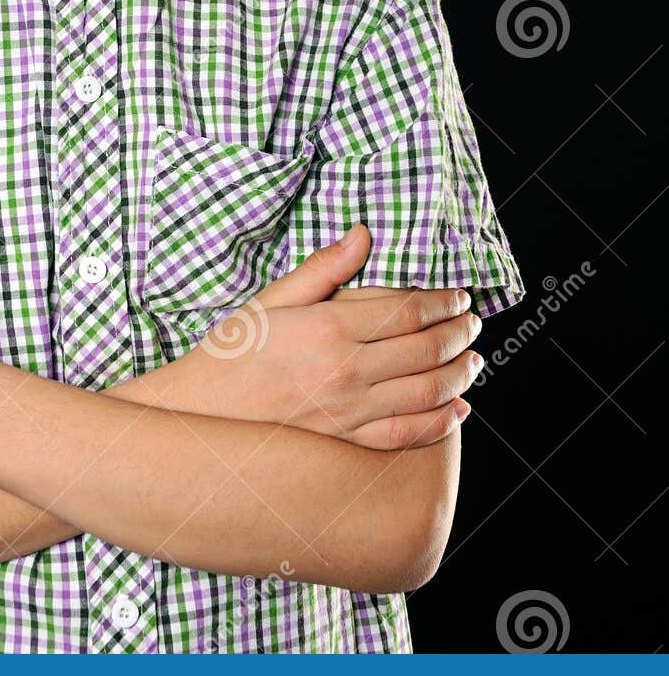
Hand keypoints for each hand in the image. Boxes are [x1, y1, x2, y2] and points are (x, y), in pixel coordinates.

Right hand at [124, 226, 481, 449]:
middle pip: (425, 349)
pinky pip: (406, 435)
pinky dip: (440, 423)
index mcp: (328, 328)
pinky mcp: (345, 441)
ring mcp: (348, 412)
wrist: (201, 412)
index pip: (406, 310)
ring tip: (474, 359)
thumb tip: (362, 235)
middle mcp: (345, 372)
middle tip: (474, 321)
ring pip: (426, 392)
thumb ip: (323, 268)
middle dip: (460, 332)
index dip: (442, 301)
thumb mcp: (272, 298)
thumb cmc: (233, 351)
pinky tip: (457, 409)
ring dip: (460, 373)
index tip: (459, 295)